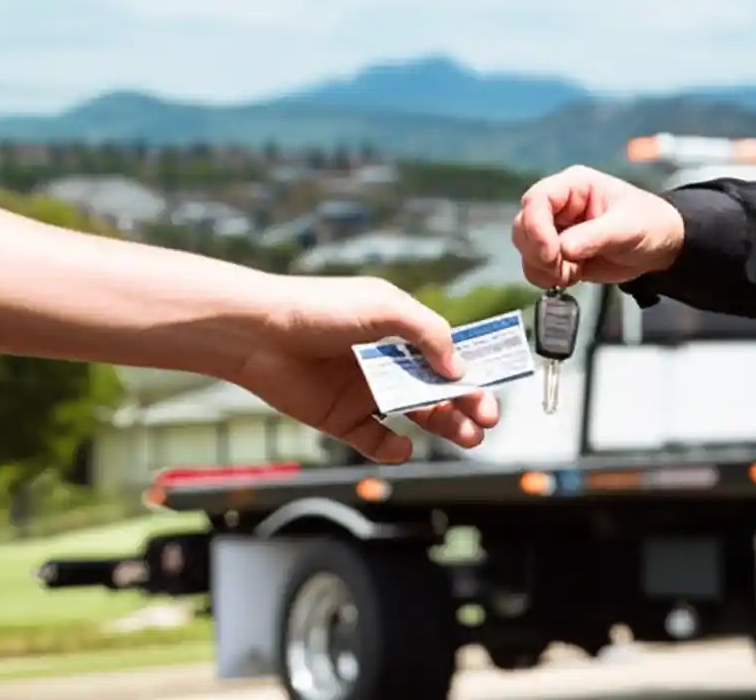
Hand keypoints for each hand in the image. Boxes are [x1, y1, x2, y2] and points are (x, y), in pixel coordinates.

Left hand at [232, 276, 498, 463]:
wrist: (260, 333)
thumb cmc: (319, 308)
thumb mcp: (385, 307)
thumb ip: (428, 334)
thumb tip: (459, 369)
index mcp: (400, 330)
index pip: (447, 352)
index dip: (473, 368)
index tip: (496, 384)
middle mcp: (386, 362)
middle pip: (439, 389)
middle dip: (468, 403)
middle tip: (487, 418)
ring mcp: (366, 391)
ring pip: (417, 415)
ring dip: (446, 426)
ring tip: (469, 436)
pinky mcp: (342, 418)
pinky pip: (375, 440)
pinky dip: (392, 448)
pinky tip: (401, 447)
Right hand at [513, 165, 684, 287]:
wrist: (661, 247)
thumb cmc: (649, 224)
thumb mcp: (626, 227)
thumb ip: (595, 236)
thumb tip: (563, 250)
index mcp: (574, 187)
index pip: (537, 199)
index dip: (536, 227)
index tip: (551, 253)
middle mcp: (559, 206)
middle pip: (524, 225)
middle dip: (537, 251)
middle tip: (561, 269)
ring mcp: (556, 230)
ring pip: (526, 248)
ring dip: (541, 267)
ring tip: (569, 274)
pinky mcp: (559, 253)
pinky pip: (536, 266)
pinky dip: (546, 277)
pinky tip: (570, 278)